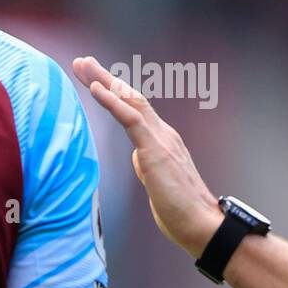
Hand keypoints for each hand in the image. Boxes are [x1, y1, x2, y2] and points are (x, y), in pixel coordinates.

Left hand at [72, 56, 223, 257]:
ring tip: (84, 65)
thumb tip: (139, 158)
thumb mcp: (158, 184)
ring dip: (104, 80)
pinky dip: (111, 101)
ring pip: (130, 101)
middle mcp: (163, 134)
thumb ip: (148, 167)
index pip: (134, 110)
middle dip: (105, 78)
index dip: (114, 93)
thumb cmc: (182, 211)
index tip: (93, 80)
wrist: (203, 225)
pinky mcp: (155, 149)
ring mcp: (161, 139)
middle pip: (131, 98)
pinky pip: (130, 118)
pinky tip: (95, 88)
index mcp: (162, 142)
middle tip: (83, 62)